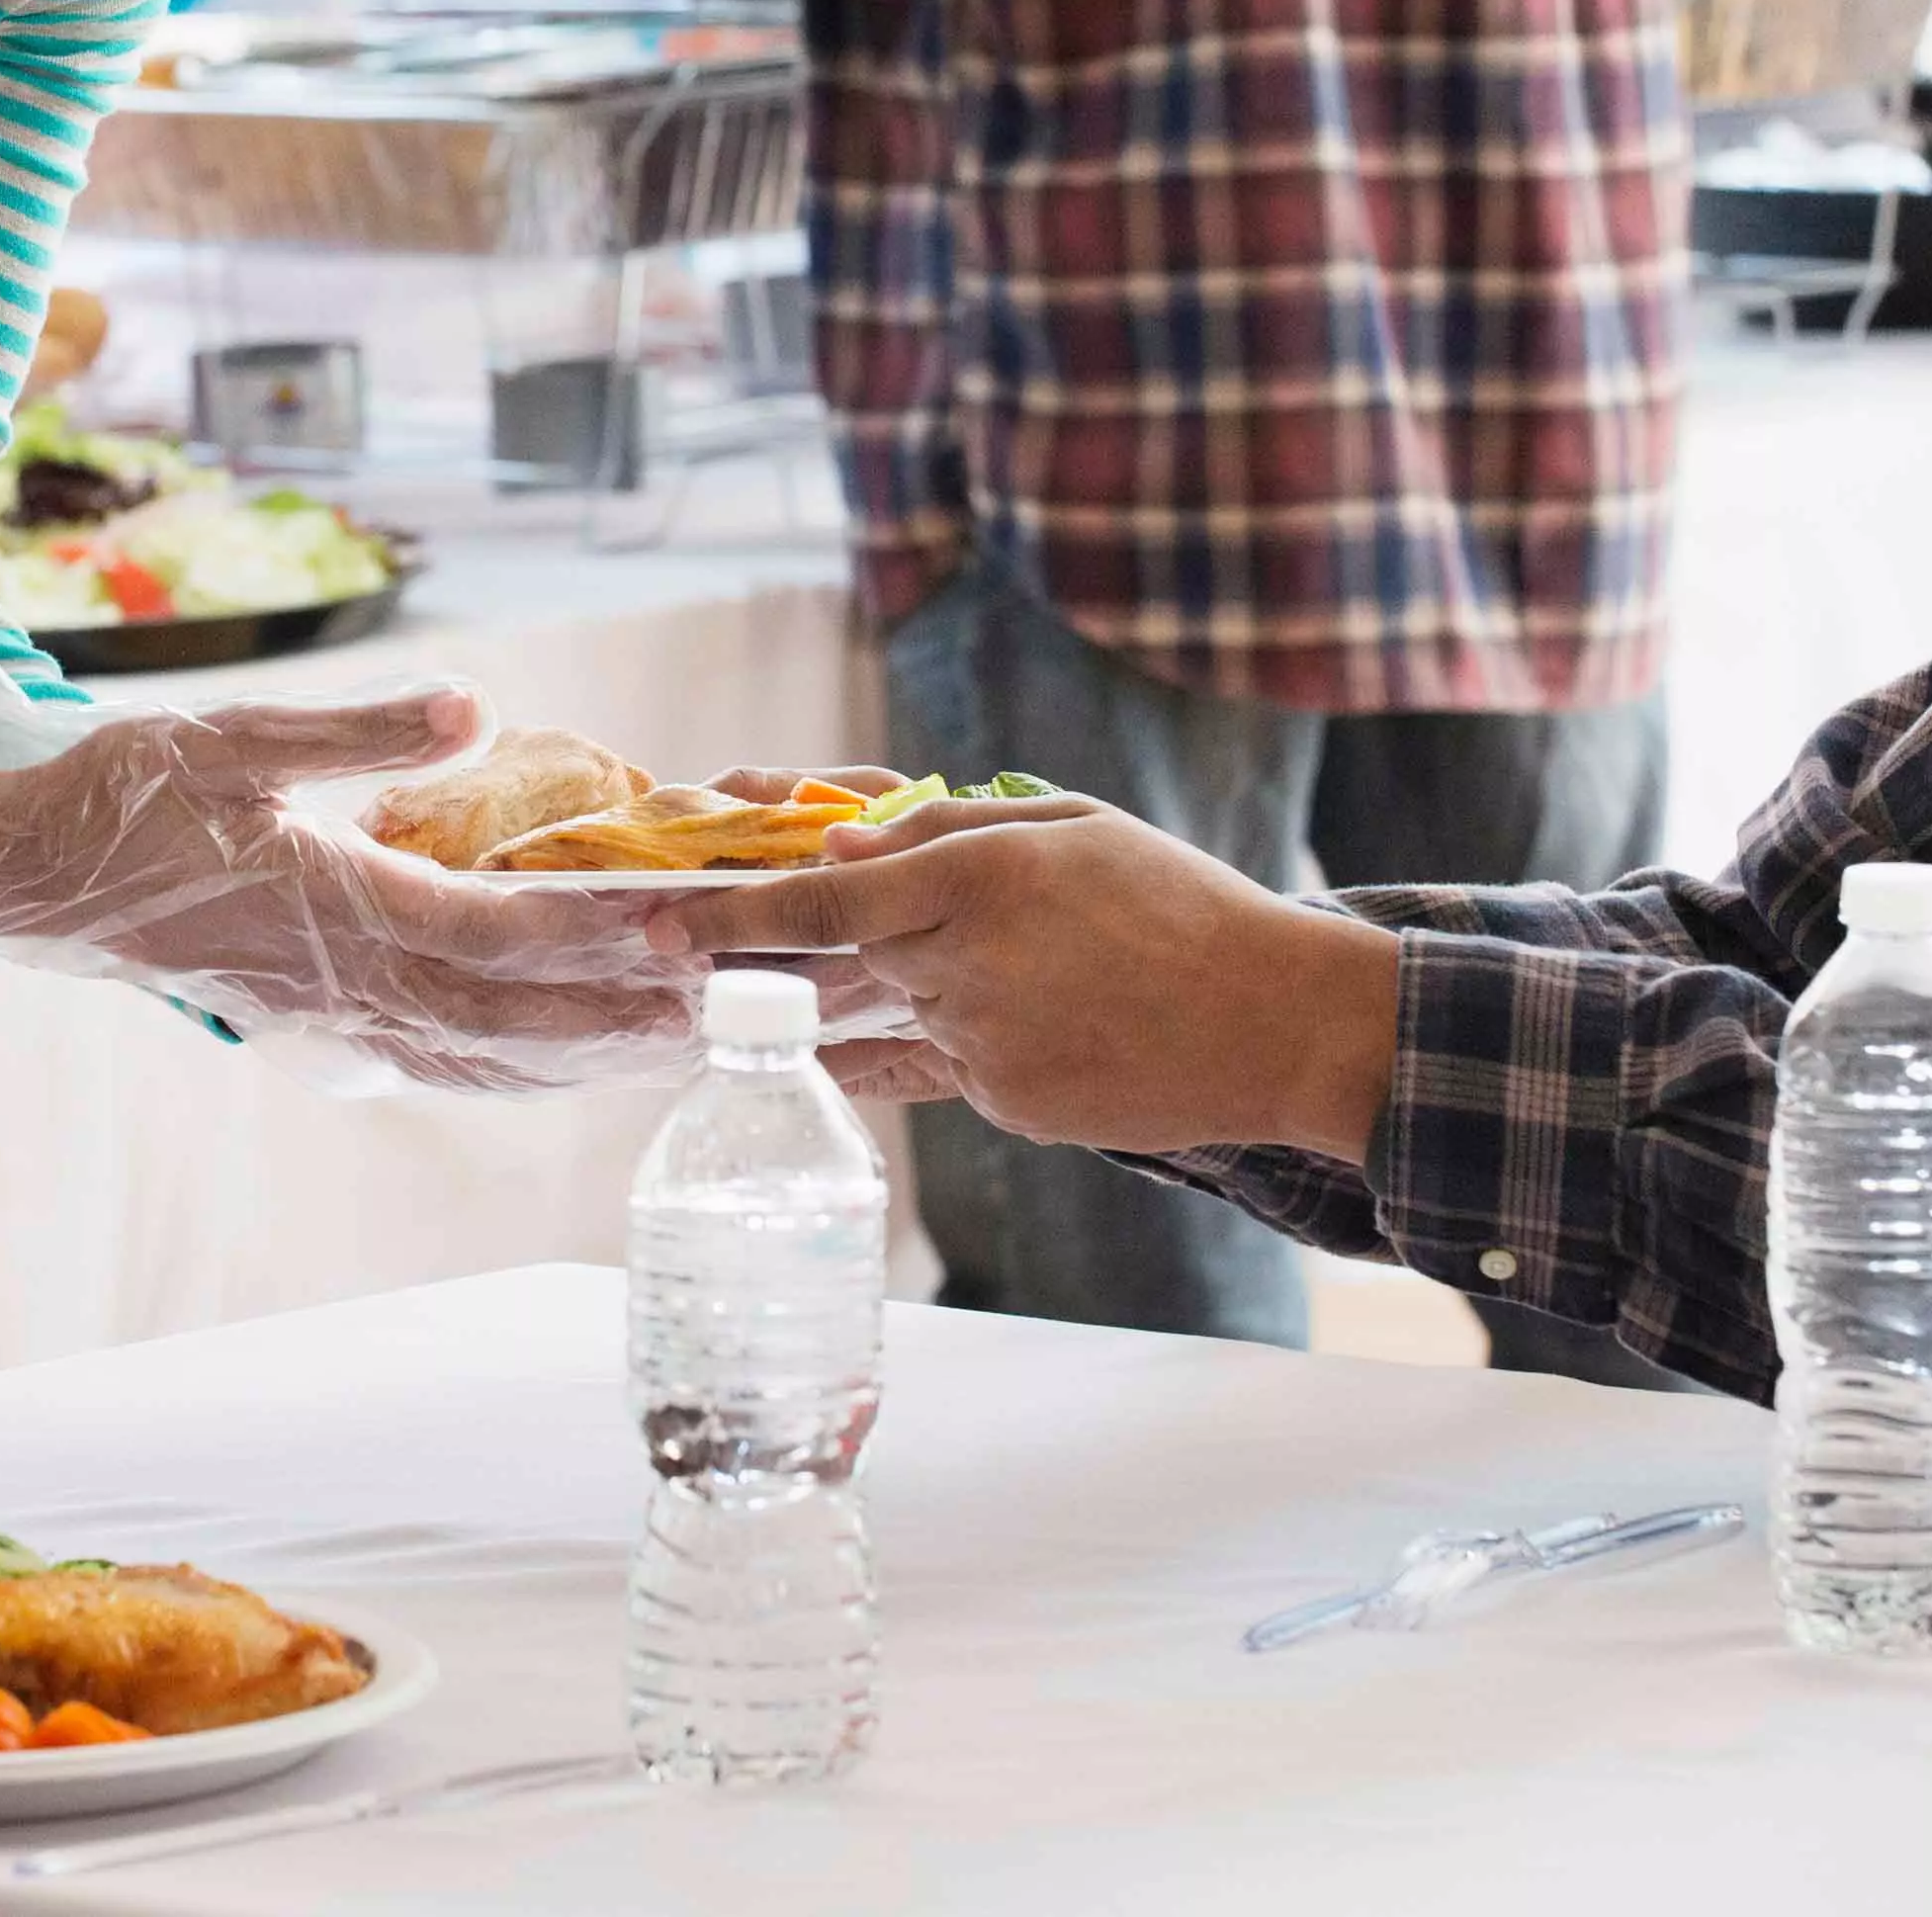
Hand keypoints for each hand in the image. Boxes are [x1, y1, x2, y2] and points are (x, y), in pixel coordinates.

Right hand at [0, 686, 705, 1091]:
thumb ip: (356, 730)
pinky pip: (446, 1063)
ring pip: (492, 1055)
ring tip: (693, 1043)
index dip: (601, 935)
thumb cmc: (121, 796)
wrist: (24, 879)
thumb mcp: (232, 736)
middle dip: (636, 1010)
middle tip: (739, 1000)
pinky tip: (579, 1059)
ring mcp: (333, 1019)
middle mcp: (347, 983)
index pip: (499, 930)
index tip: (689, 926)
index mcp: (336, 906)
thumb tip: (471, 707)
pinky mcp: (319, 1028)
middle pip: (519, 1013)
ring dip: (598, 1053)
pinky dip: (527, 1067)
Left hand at [656, 793, 1404, 1158]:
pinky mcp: (1005, 1103)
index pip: (814, 904)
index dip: (723, 918)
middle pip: (853, 961)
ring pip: (909, 1009)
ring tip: (1055, 974)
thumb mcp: (1072, 829)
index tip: (654, 928)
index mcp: (977, 876)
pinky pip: (955, 1063)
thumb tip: (840, 852)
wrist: (1277, 1023)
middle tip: (873, 946)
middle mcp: (963, 962)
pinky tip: (1067, 1019)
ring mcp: (981, 1044)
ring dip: (941, 988)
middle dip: (836, 956)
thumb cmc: (1181, 906)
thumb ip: (947, 829)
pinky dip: (987, 1037)